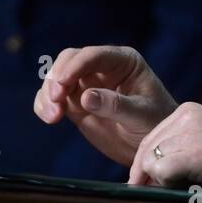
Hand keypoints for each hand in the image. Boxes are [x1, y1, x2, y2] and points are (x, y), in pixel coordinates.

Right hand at [34, 45, 177, 167]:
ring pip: (57, 78)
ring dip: (48, 93)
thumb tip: (86, 97)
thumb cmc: (156, 123)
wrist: (154, 147)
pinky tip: (49, 118)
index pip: (94, 55)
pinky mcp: (76, 104)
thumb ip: (116, 105)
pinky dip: (44, 105)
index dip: (75, 66)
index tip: (62, 83)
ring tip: (53, 116)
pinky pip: (53, 99)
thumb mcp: (142, 115)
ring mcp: (87, 85)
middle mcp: (102, 68)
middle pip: (69, 60)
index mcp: (123, 61)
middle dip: (57, 77)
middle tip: (55, 99)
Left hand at [129, 102, 201, 195]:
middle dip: (143, 174)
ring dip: (159, 180)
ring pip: (151, 161)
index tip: (141, 180)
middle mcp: (185, 117)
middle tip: (145, 191)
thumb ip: (185, 142)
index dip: (144, 162)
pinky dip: (166, 184)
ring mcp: (188, 134)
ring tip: (179, 187)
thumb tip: (156, 168)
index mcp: (188, 111)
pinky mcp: (192, 154)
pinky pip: (160, 172)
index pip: (152, 137)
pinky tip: (185, 187)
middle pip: (146, 149)